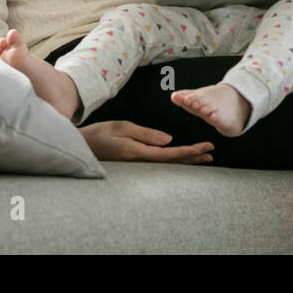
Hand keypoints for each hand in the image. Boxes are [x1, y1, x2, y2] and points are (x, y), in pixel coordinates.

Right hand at [79, 121, 213, 163]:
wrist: (81, 147)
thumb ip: (146, 135)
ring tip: (203, 157)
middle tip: (211, 153)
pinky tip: (180, 158)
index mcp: (138, 153)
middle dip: (193, 158)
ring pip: (168, 164)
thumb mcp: (122, 128)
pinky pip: (159, 162)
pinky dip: (174, 159)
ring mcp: (138, 164)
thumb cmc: (100, 135)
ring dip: (186, 160)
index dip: (189, 152)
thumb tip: (168, 140)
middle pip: (172, 162)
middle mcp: (141, 161)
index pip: (170, 154)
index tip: (206, 147)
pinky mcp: (136, 161)